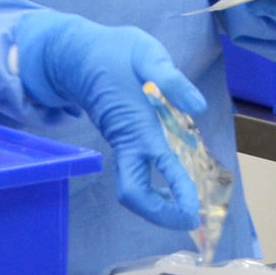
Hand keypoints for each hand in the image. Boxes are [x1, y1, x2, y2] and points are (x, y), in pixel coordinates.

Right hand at [16, 10, 204, 229]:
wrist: (77, 52)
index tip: (193, 213)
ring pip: (134, 187)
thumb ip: (171, 79)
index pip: (159, 166)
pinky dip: (157, 186)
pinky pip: (137, 173)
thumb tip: (198, 107)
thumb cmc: (115, 52)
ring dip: (159, 203)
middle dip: (159, 214)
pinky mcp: (123, 140)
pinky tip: (177, 184)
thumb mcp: (147, 54)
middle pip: (134, 193)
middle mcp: (128, 141)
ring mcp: (123, 143)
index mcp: (138, 123)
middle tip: (191, 222)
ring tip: (189, 208)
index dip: (176, 192)